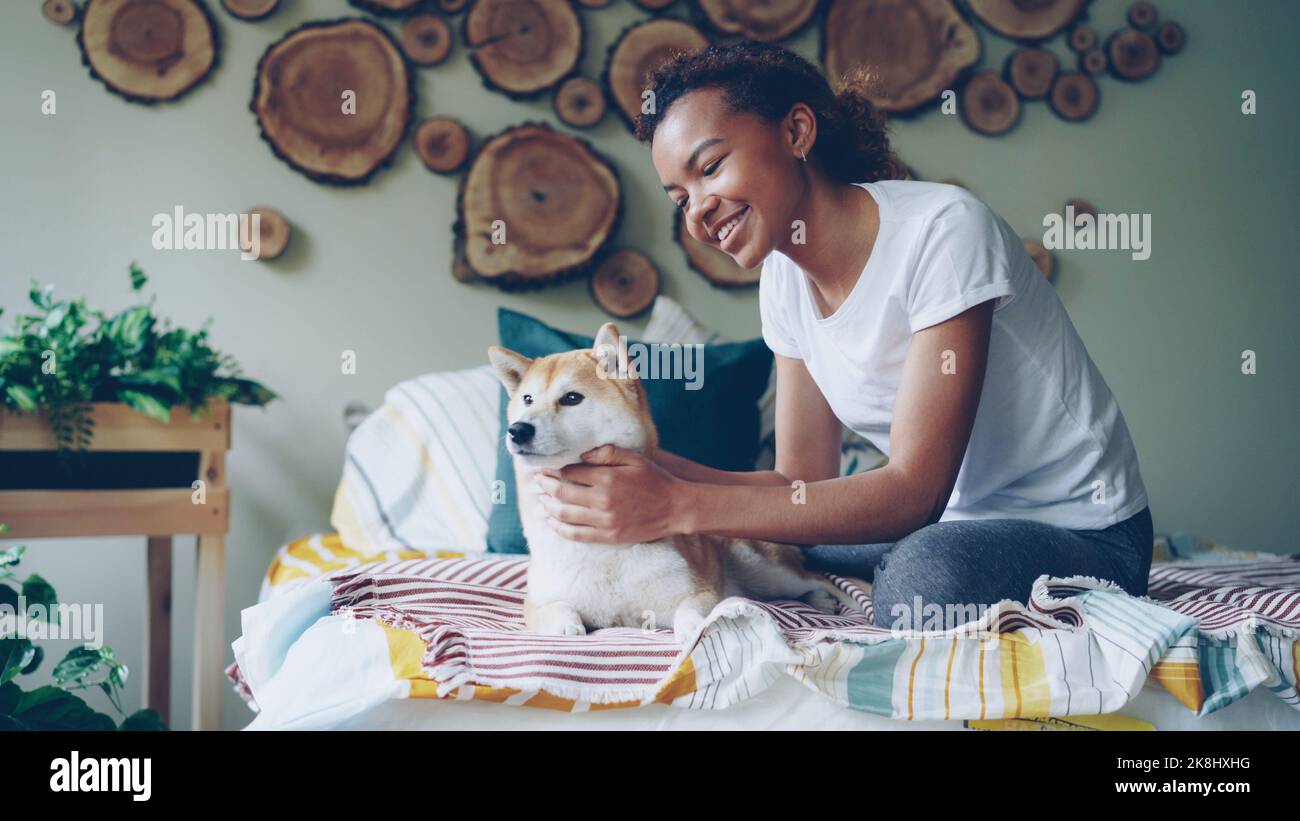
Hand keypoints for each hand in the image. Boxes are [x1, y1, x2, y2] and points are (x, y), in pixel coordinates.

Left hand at [534, 444, 683, 543]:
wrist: (675, 508)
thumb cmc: (655, 480)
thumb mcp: (634, 459)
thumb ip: (607, 453)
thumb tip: (581, 454)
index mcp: (608, 478)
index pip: (570, 473)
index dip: (553, 469)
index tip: (543, 467)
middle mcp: (603, 500)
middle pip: (563, 492)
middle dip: (545, 485)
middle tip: (536, 480)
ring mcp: (604, 521)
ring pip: (565, 514)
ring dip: (548, 506)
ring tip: (541, 499)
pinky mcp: (608, 536)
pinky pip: (576, 534)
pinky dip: (559, 528)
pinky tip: (551, 521)